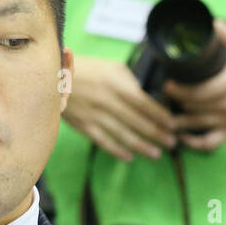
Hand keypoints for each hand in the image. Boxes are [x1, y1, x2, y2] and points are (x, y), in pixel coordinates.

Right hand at [63, 55, 177, 160]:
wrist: (53, 77)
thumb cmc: (87, 70)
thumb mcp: (111, 68)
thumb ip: (130, 83)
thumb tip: (148, 99)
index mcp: (115, 84)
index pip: (144, 103)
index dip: (160, 116)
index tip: (173, 125)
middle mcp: (106, 100)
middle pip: (137, 121)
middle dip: (157, 134)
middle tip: (172, 143)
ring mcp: (94, 115)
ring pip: (122, 135)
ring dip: (142, 146)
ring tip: (156, 154)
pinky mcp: (83, 125)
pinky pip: (103, 141)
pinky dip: (117, 150)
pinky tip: (129, 156)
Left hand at [163, 18, 225, 152]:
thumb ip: (224, 33)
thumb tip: (205, 19)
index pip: (195, 93)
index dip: (176, 91)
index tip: (167, 84)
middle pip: (191, 109)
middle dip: (174, 103)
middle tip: (162, 96)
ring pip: (196, 126)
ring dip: (177, 122)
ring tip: (164, 114)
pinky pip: (209, 144)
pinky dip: (193, 143)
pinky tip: (181, 136)